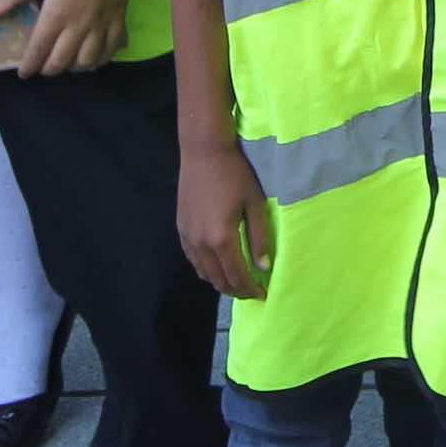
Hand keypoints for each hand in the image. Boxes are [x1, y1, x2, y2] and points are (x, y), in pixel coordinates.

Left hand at [0, 0, 133, 75]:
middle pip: (62, 61)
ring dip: (74, 68)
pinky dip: (102, 59)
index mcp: (56, 12)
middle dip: (48, 69)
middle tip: (42, 65)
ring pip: (88, 61)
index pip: (39, 50)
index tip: (23, 72)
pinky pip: (112, 49)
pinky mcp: (120, 16)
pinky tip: (94, 56)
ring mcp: (102, 22)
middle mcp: (79, 23)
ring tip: (67, 62)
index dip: (29, 66)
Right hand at [179, 143, 275, 299]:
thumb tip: (264, 266)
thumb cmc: (235, 173)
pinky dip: (207, 269)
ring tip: (238, 280)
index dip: (251, 289)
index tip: (263, 294)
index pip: (237, 276)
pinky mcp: (181, 230)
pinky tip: (218, 265)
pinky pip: (194, 260)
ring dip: (221, 282)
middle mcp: (201, 244)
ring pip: (204, 273)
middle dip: (237, 291)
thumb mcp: (255, 203)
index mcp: (222, 238)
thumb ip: (259, 237)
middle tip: (252, 291)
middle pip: (219, 280)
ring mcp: (188, 238)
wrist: (203, 151)